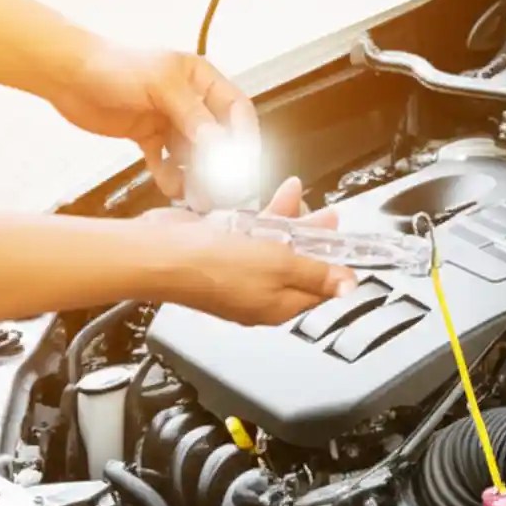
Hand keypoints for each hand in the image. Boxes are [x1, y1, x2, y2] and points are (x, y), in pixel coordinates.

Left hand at [51, 42, 256, 199]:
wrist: (66, 75)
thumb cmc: (113, 66)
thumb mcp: (160, 84)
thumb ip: (192, 114)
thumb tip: (222, 145)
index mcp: (201, 78)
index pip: (236, 109)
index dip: (245, 137)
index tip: (246, 164)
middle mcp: (190, 101)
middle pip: (219, 138)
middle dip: (221, 165)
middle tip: (223, 190)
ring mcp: (169, 121)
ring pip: (194, 156)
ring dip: (197, 177)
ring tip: (197, 197)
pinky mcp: (149, 138)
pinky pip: (168, 164)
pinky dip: (171, 178)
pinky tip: (170, 189)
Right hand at [144, 178, 355, 325]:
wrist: (159, 254)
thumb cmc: (211, 268)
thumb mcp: (280, 266)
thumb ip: (315, 274)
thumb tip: (346, 286)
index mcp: (277, 307)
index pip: (318, 291)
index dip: (333, 267)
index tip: (344, 246)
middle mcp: (257, 295)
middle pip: (296, 266)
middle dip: (314, 239)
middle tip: (327, 219)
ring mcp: (237, 275)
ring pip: (272, 247)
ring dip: (289, 221)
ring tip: (301, 198)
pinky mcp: (218, 253)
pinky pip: (248, 236)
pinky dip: (261, 217)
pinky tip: (265, 203)